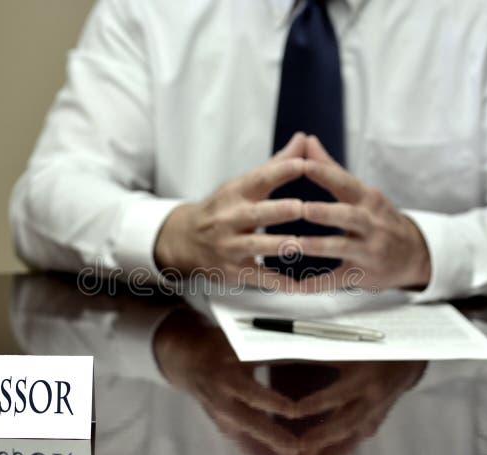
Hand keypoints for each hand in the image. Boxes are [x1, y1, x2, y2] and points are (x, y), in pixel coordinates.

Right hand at [153, 309, 300, 454]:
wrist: (187, 363)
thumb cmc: (221, 348)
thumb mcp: (241, 344)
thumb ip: (274, 350)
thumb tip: (310, 349)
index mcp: (226, 379)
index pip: (251, 394)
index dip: (273, 402)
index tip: (296, 411)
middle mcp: (223, 404)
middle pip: (250, 426)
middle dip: (275, 439)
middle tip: (301, 450)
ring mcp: (224, 422)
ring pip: (250, 447)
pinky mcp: (228, 433)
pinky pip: (250, 452)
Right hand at [154, 133, 308, 287]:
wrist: (183, 241)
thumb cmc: (222, 209)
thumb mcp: (242, 185)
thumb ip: (276, 165)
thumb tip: (303, 139)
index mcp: (235, 193)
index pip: (258, 179)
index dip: (280, 171)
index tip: (302, 164)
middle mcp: (230, 219)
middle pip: (255, 215)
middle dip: (277, 211)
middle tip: (302, 207)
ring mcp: (230, 246)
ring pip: (256, 247)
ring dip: (279, 246)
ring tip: (301, 245)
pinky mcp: (233, 271)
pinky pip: (259, 278)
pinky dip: (279, 282)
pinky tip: (300, 284)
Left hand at [235, 361, 425, 454]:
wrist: (407, 361)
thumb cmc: (370, 347)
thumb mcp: (348, 345)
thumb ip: (318, 348)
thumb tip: (283, 346)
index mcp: (367, 377)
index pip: (340, 393)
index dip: (318, 403)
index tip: (293, 411)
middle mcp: (372, 402)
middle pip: (345, 425)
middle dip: (320, 440)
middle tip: (294, 450)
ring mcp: (372, 418)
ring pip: (346, 444)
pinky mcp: (368, 428)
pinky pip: (346, 446)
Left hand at [294, 136, 431, 291]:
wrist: (416, 255)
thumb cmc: (380, 220)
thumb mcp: (362, 193)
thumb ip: (331, 170)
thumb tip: (307, 140)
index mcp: (368, 200)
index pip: (346, 183)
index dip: (324, 173)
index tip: (301, 164)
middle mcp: (372, 224)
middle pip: (348, 216)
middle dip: (325, 212)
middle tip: (300, 208)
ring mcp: (369, 251)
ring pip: (342, 248)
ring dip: (317, 246)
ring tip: (293, 244)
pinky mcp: (362, 275)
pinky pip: (335, 280)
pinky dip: (314, 283)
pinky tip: (292, 285)